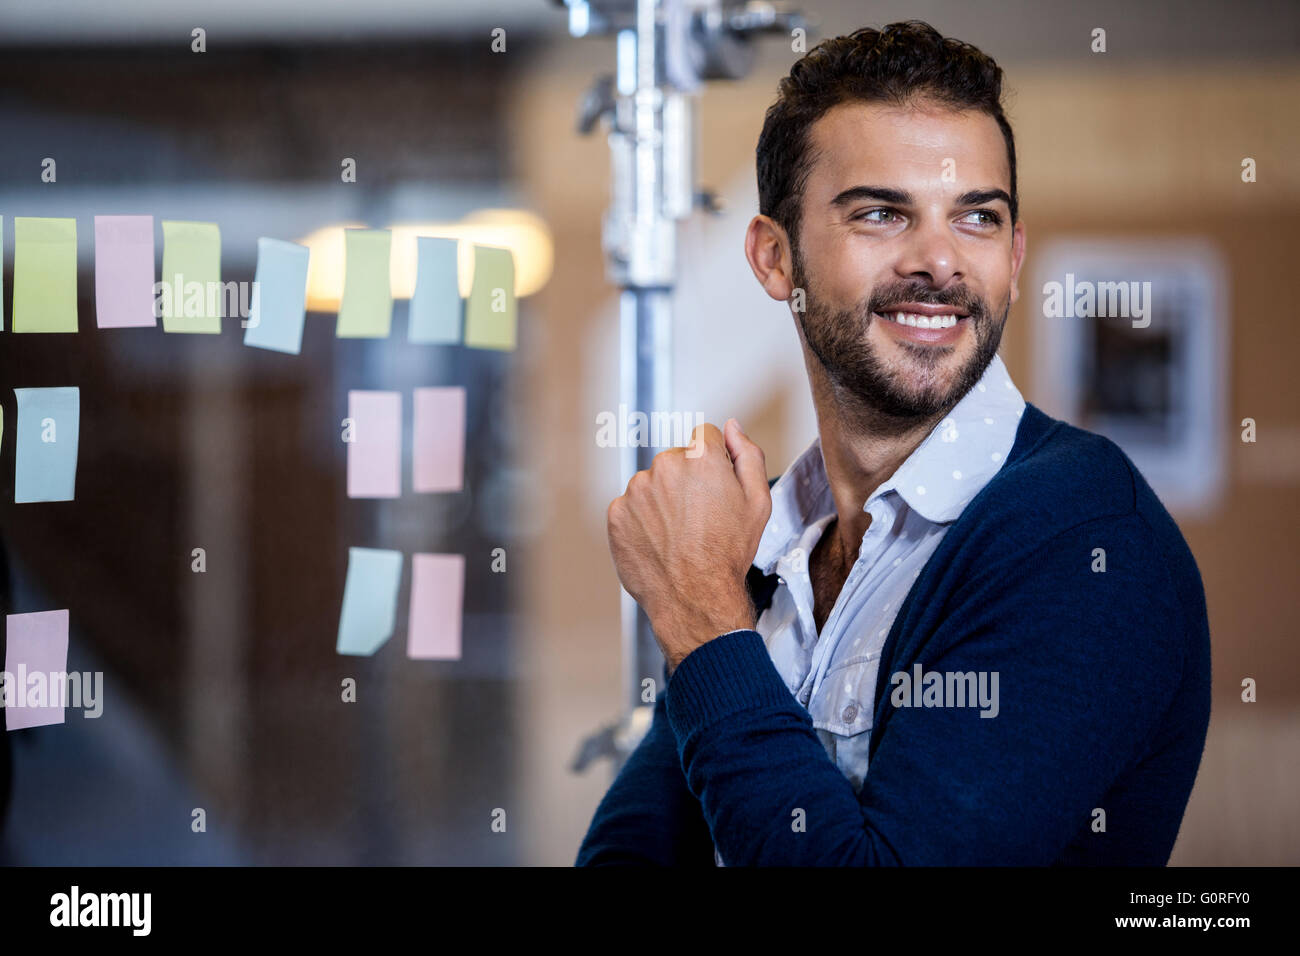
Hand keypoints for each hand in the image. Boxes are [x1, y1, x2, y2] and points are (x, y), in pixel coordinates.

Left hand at [606, 418, 772, 674]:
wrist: (694, 597)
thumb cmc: (726, 555)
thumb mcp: (757, 502)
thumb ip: (748, 455)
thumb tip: (732, 429)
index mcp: (701, 458)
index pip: (704, 437)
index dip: (713, 462)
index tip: (713, 487)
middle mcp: (665, 467)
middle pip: (676, 461)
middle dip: (686, 482)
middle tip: (699, 518)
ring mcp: (637, 489)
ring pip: (651, 484)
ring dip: (662, 500)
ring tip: (679, 533)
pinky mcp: (616, 512)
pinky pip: (630, 506)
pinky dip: (641, 520)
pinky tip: (659, 541)